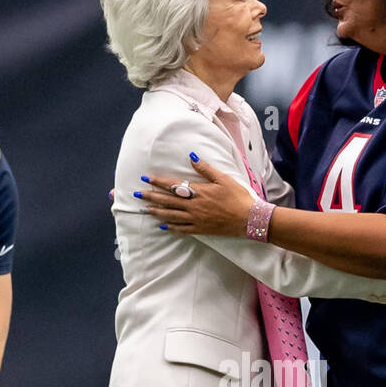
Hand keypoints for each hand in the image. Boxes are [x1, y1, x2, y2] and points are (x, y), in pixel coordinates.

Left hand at [139, 156, 254, 236]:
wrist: (248, 219)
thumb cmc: (238, 197)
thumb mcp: (223, 178)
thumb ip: (205, 169)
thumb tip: (191, 157)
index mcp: (198, 192)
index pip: (173, 185)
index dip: (158, 181)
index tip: (146, 178)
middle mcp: (193, 206)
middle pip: (168, 201)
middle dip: (151, 197)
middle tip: (137, 195)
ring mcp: (196, 219)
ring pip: (171, 215)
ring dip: (157, 212)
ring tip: (145, 209)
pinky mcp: (201, 229)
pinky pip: (182, 229)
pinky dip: (171, 228)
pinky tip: (163, 226)